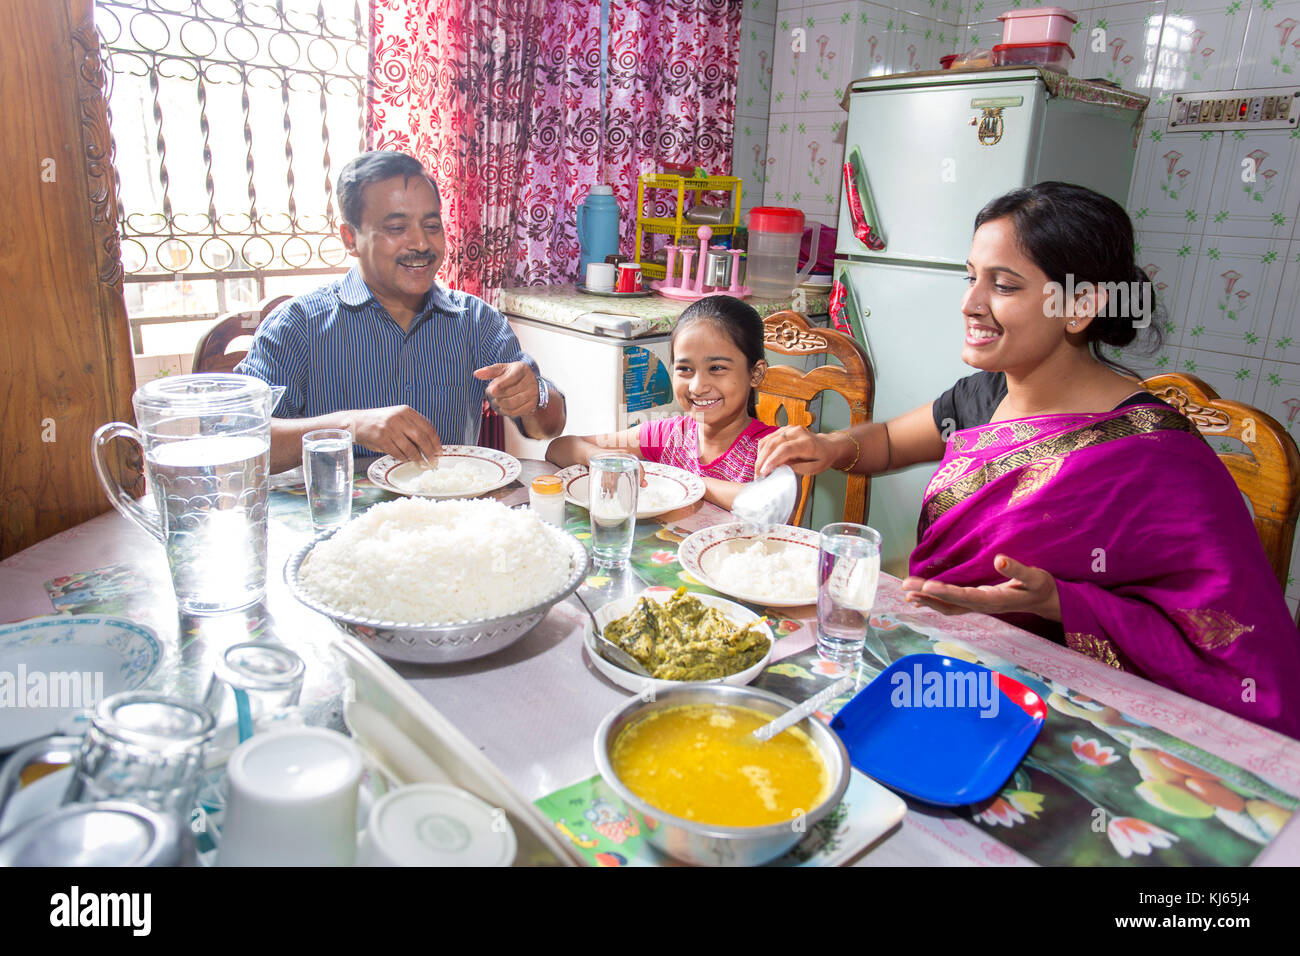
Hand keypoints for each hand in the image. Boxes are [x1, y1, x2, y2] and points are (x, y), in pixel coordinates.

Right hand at [347, 405, 442, 463]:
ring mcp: (389, 428)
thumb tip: (431, 445)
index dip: (436, 441)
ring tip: (422, 464)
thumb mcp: (398, 417)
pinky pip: (397, 453)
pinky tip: (407, 460)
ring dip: (418, 459)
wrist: (357, 422)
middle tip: (434, 462)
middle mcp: (399, 418)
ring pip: (410, 448)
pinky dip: (404, 459)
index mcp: (406, 411)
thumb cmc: (381, 422)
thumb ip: (412, 427)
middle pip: (421, 438)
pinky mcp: (381, 439)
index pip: (428, 427)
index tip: (440, 452)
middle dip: (430, 452)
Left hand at [474, 362, 537, 417]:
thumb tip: (476, 374)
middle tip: (490, 394)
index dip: (500, 385)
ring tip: (494, 401)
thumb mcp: (503, 369)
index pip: (512, 378)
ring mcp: (532, 395)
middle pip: (509, 392)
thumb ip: (490, 371)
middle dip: (496, 395)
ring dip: (499, 404)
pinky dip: (504, 411)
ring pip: (511, 403)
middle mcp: (529, 382)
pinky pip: (515, 412)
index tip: (491, 390)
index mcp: (522, 370)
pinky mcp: (531, 406)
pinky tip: (500, 407)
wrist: (531, 385)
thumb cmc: (513, 375)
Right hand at [754, 426, 842, 476]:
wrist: (826, 446)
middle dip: (762, 461)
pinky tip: (762, 462)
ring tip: (759, 471)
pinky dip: (761, 452)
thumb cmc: (821, 458)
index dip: (773, 460)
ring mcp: (787, 429)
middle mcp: (796, 432)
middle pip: (773, 444)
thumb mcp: (814, 469)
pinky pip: (767, 440)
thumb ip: (797, 468)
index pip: (785, 449)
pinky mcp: (781, 430)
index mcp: (806, 442)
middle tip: (758, 476)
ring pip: (767, 441)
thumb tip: (779, 469)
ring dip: (760, 457)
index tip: (765, 472)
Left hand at [900, 555, 1060, 621]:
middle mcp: (983, 606)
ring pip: (948, 606)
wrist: (1045, 601)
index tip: (927, 586)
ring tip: (907, 592)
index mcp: (995, 600)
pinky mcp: (976, 602)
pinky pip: (951, 605)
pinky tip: (921, 596)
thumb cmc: (1040, 586)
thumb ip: (1018, 569)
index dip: (946, 593)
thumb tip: (1000, 559)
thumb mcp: (1035, 577)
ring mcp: (978, 606)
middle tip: (906, 587)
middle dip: (928, 597)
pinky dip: (935, 601)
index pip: (966, 596)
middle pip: (950, 604)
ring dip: (927, 600)